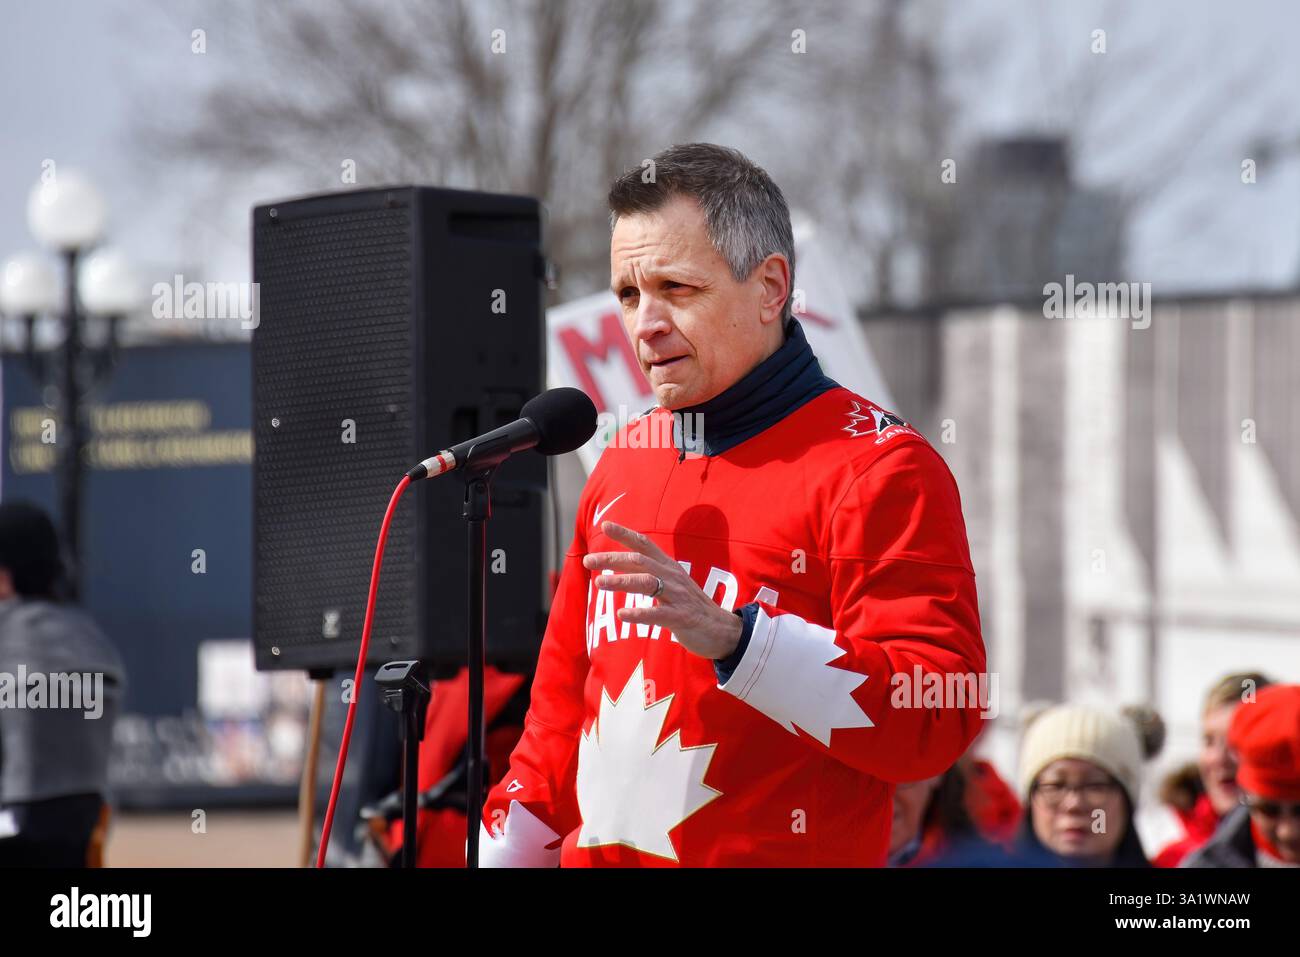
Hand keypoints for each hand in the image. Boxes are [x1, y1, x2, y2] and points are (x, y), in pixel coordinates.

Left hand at [583, 521, 743, 660]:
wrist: (723, 630)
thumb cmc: (691, 607)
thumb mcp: (672, 585)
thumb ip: (650, 574)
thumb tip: (622, 565)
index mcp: (669, 567)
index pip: (645, 544)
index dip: (625, 534)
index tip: (605, 525)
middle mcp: (673, 577)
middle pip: (640, 561)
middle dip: (613, 559)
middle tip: (589, 560)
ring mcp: (678, 597)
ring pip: (647, 583)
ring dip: (622, 582)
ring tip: (599, 583)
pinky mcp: (682, 617)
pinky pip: (659, 614)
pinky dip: (639, 613)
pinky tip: (622, 613)